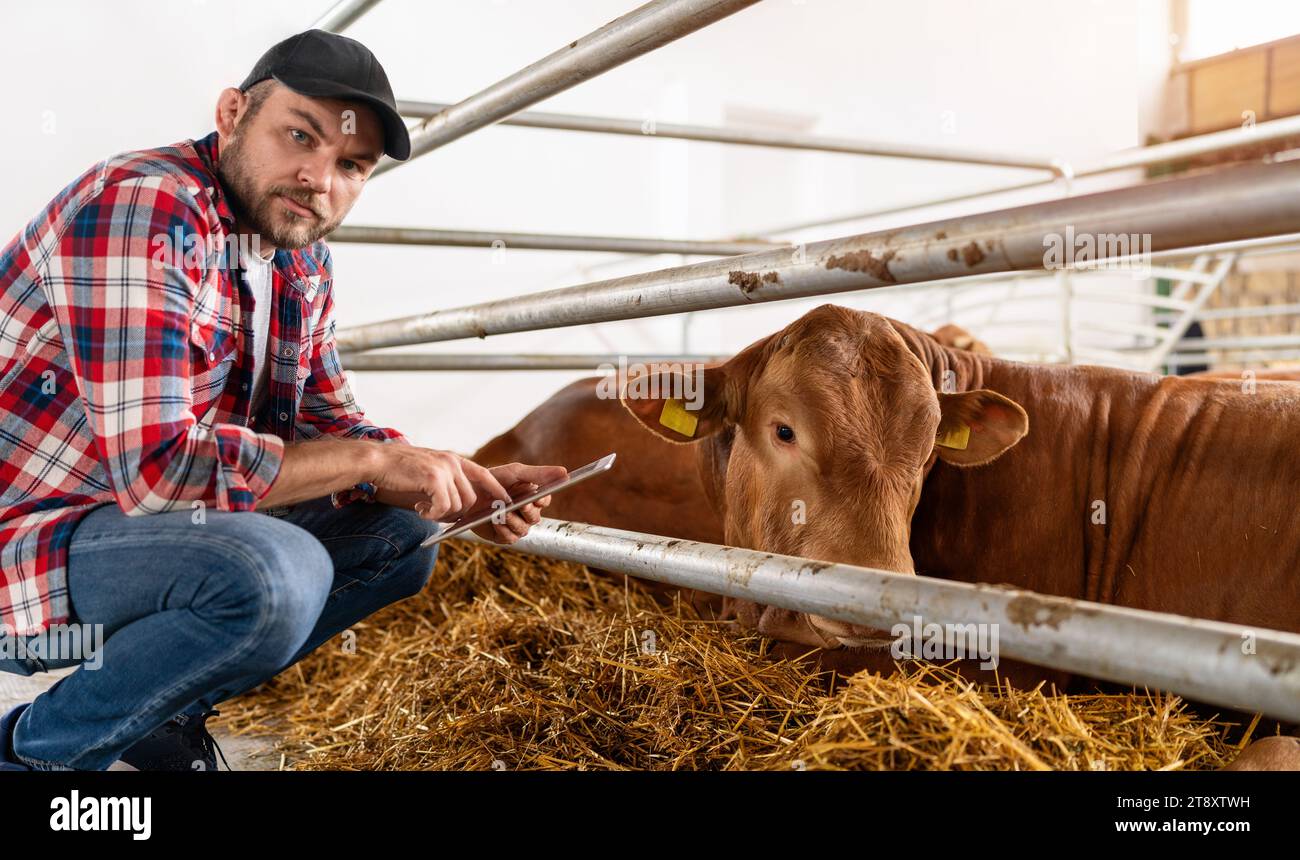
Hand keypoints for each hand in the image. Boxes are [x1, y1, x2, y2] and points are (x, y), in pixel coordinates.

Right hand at [369, 445, 511, 521]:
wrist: (377, 461)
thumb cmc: (399, 469)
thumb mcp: (428, 469)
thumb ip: (445, 481)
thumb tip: (458, 507)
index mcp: (453, 459)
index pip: (485, 475)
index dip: (497, 490)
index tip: (506, 503)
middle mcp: (452, 462)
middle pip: (470, 499)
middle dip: (457, 512)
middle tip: (436, 513)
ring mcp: (444, 470)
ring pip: (458, 506)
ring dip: (440, 514)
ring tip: (423, 508)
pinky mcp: (433, 479)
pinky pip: (444, 507)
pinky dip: (432, 515)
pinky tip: (419, 509)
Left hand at [454, 462, 567, 544]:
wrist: (467, 491)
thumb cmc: (494, 480)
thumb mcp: (517, 473)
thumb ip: (540, 474)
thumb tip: (565, 472)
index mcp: (533, 497)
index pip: (545, 500)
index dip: (542, 500)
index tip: (537, 496)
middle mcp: (526, 514)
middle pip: (535, 517)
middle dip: (527, 511)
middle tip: (520, 504)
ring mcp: (515, 526)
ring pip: (523, 529)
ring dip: (513, 520)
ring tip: (502, 512)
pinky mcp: (502, 536)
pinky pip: (510, 538)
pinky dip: (503, 529)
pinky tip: (495, 520)